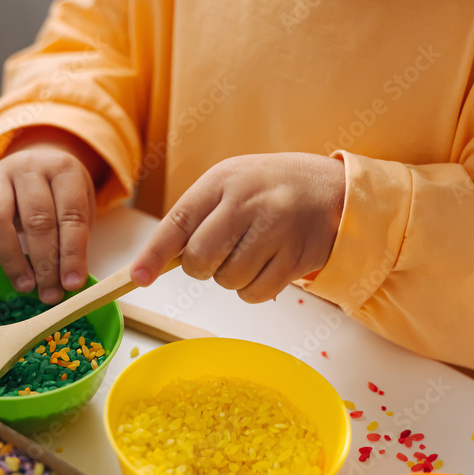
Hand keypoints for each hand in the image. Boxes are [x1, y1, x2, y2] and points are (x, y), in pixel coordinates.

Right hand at [0, 127, 105, 303]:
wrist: (39, 163)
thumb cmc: (61, 195)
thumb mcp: (79, 208)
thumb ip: (73, 238)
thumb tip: (68, 283)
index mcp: (62, 170)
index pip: (70, 214)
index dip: (73, 252)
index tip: (72, 283)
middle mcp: (27, 169)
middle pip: (36, 218)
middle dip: (45, 262)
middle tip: (50, 294)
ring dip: (12, 260)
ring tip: (25, 287)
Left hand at [131, 153, 345, 302]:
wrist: (335, 190)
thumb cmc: (272, 190)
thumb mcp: (232, 185)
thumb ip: (197, 216)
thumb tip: (155, 263)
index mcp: (224, 180)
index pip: (178, 222)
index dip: (153, 254)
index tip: (137, 278)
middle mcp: (248, 202)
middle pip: (200, 259)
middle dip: (202, 267)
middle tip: (219, 254)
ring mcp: (275, 229)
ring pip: (227, 280)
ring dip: (232, 278)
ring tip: (253, 252)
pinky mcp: (297, 256)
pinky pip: (255, 293)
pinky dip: (255, 289)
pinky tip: (269, 265)